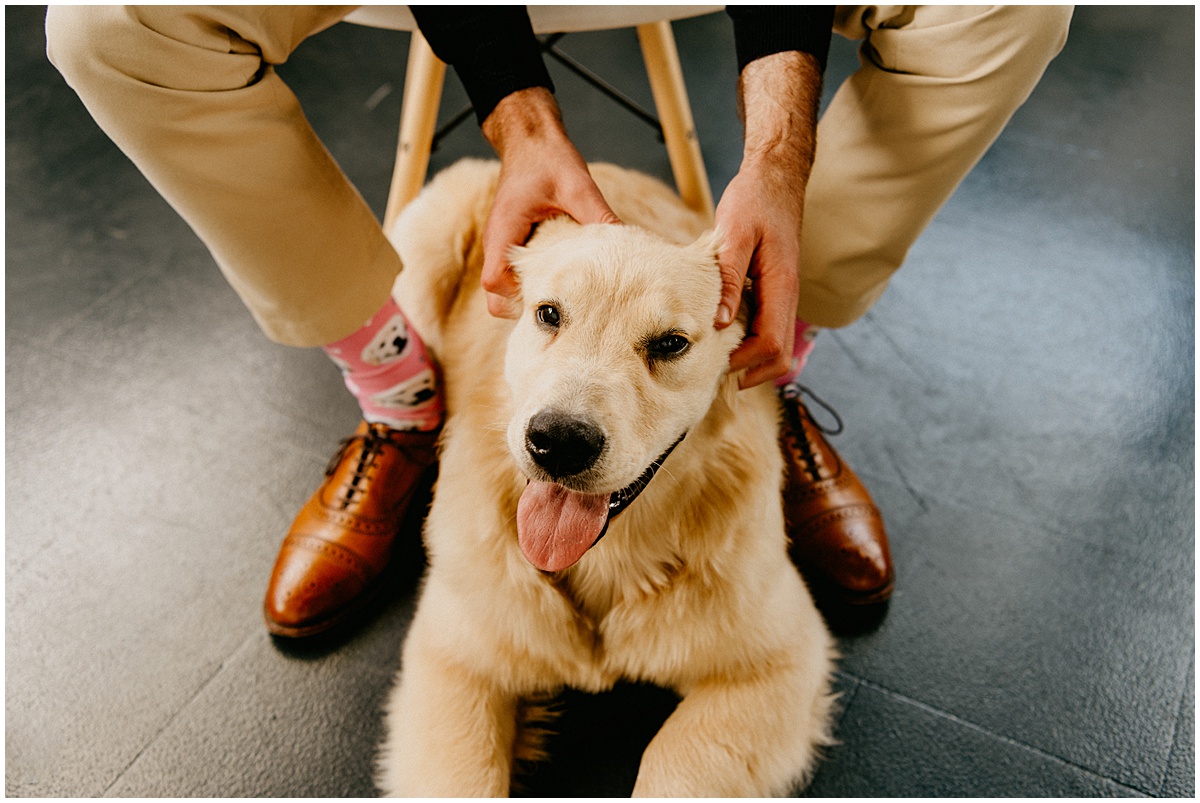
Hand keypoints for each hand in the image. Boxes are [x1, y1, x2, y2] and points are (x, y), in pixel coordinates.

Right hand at [480, 88, 620, 317]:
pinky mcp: (514, 243)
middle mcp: (497, 243)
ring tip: (566, 295)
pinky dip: (536, 280)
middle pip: (497, 296)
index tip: (550, 297)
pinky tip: (565, 277)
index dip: (517, 298)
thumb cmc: (546, 157)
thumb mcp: (578, 186)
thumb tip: (626, 242)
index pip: (494, 283)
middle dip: (525, 306)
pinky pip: (517, 274)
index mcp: (503, 231)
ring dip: (531, 294)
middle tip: (563, 306)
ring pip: (506, 288)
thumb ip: (598, 216)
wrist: (530, 138)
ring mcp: (503, 245)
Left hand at [714, 158, 803, 387]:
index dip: (746, 363)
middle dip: (752, 372)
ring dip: (752, 361)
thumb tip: (722, 323)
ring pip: (777, 344)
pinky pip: (769, 328)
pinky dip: (751, 343)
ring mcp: (783, 295)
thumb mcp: (735, 234)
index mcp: (781, 285)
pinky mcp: (774, 290)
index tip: (716, 365)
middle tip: (716, 377)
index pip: (771, 344)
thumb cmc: (754, 201)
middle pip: (780, 354)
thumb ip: (730, 279)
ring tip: (717, 364)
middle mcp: (787, 296)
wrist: (775, 178)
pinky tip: (723, 339)